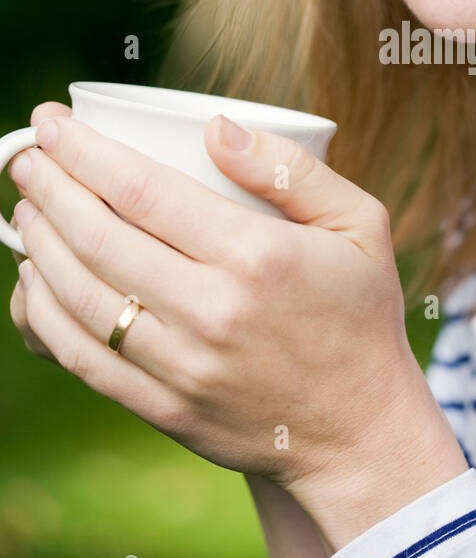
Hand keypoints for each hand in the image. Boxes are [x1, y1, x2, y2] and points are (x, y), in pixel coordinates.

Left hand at [7, 100, 466, 545]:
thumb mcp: (360, 224)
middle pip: (97, 237)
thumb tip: (213, 128)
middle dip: (47, 187)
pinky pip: (79, 357)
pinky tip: (33, 280)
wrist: (361, 434)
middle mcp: (212, 311)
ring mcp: (182, 366)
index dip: (83, 151)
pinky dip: (42, 315)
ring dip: (37, 245)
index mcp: (257, 256)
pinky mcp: (162, 409)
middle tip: (26, 157)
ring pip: (77, 296)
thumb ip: (292, 169)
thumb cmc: (360, 317)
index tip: (52, 123)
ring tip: (27, 209)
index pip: (142, 190)